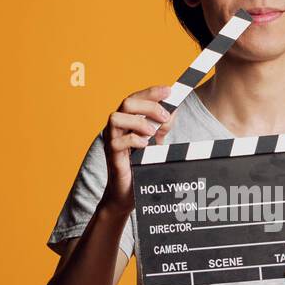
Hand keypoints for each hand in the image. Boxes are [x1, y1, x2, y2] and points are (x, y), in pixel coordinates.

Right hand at [100, 85, 173, 210]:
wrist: (127, 193)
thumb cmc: (140, 166)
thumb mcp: (156, 141)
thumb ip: (162, 125)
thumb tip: (173, 110)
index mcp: (126, 120)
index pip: (136, 98)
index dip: (152, 92)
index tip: (170, 91)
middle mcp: (116, 127)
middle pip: (126, 103)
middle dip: (149, 106)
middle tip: (165, 117)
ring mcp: (111, 140)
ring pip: (115, 117)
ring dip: (138, 121)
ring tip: (153, 132)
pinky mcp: (111, 156)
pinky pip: (117, 142)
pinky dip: (133, 140)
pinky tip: (145, 145)